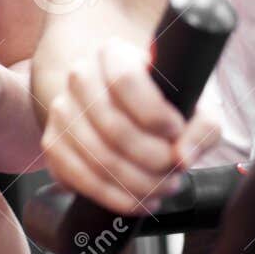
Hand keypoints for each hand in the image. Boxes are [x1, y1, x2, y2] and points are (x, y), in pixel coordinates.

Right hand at [40, 37, 220, 214]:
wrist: (129, 110)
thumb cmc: (166, 104)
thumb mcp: (195, 106)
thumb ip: (202, 127)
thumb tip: (183, 158)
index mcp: (113, 53)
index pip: (125, 80)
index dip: (154, 114)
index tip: (176, 132)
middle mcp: (80, 76)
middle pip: (113, 127)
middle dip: (152, 160)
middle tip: (175, 172)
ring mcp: (62, 111)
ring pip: (98, 158)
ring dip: (138, 184)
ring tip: (163, 188)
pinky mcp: (52, 144)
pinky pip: (80, 179)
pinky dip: (114, 197)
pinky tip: (139, 200)